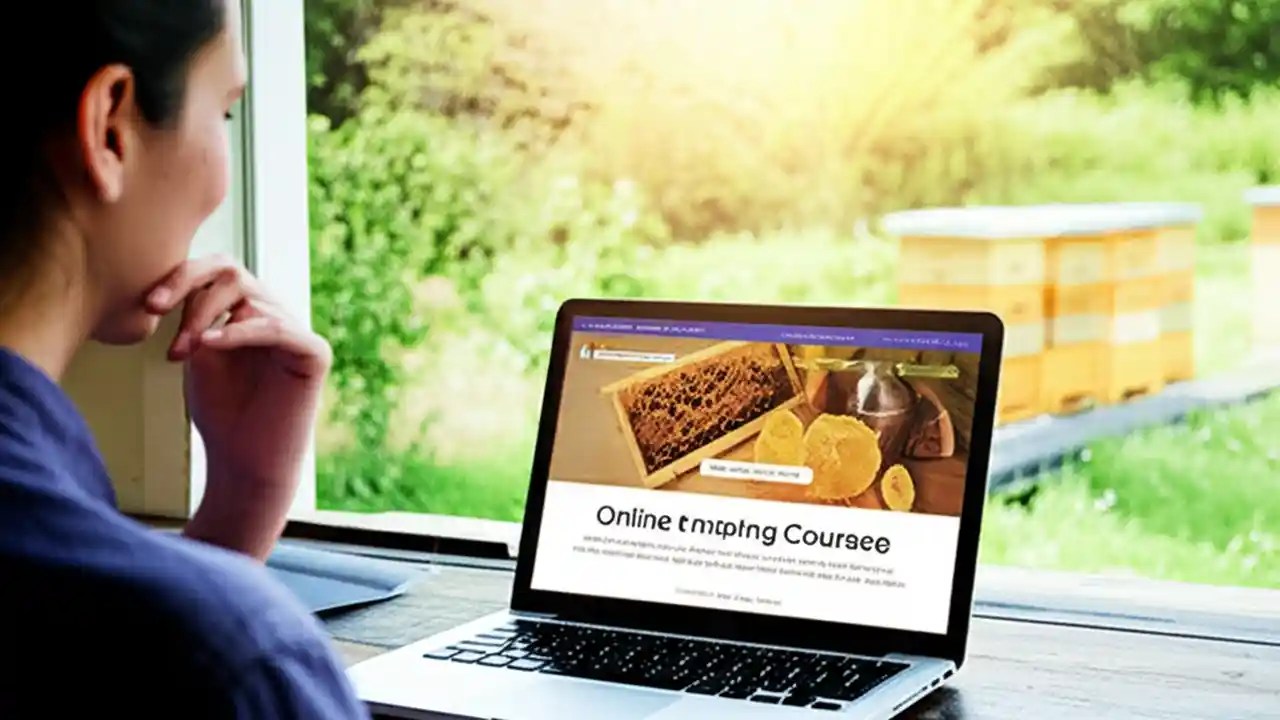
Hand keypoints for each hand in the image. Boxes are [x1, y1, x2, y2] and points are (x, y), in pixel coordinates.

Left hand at [145, 255, 332, 560]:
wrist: (244, 462)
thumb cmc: (221, 413)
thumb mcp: (198, 354)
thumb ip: (198, 315)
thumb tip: (186, 278)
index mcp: (249, 312)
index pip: (218, 272)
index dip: (181, 277)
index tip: (148, 303)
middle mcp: (275, 315)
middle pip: (232, 272)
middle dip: (189, 288)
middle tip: (157, 312)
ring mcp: (297, 332)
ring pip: (248, 298)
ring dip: (205, 320)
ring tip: (182, 352)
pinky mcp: (314, 353)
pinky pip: (277, 327)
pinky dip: (240, 332)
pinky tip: (209, 345)